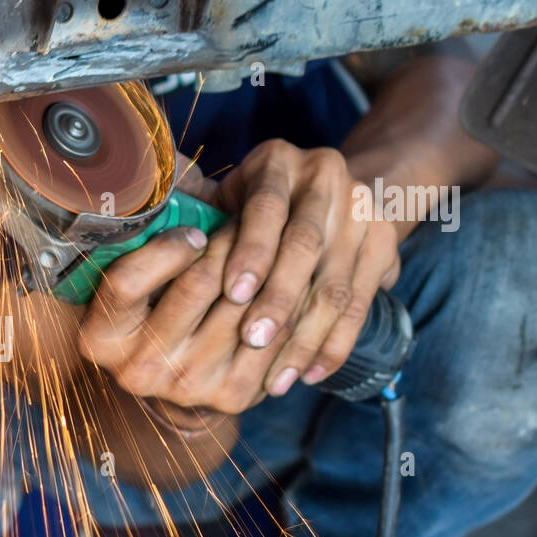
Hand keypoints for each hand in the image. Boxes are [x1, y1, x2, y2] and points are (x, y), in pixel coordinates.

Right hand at [77, 210, 284, 416]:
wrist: (180, 371)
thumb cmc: (155, 300)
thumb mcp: (132, 269)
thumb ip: (142, 231)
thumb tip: (154, 163)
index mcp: (99, 339)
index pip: (127, 281)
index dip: (167, 246)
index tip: (193, 231)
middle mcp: (137, 371)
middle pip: (196, 285)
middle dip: (225, 243)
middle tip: (239, 226)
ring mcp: (186, 387)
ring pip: (241, 302)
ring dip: (260, 265)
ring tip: (263, 248)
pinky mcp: (232, 397)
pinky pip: (272, 330)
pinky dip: (282, 299)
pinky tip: (281, 282)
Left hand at [213, 140, 400, 393]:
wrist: (326, 187)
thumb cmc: (246, 204)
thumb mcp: (220, 196)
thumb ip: (193, 218)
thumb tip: (152, 243)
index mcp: (278, 160)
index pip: (267, 207)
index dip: (251, 251)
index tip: (232, 295)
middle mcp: (325, 177)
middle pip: (305, 246)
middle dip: (279, 299)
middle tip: (252, 340)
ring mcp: (362, 210)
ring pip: (336, 283)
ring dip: (305, 336)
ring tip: (277, 377)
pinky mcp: (384, 244)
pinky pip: (362, 304)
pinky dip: (335, 344)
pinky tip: (310, 374)